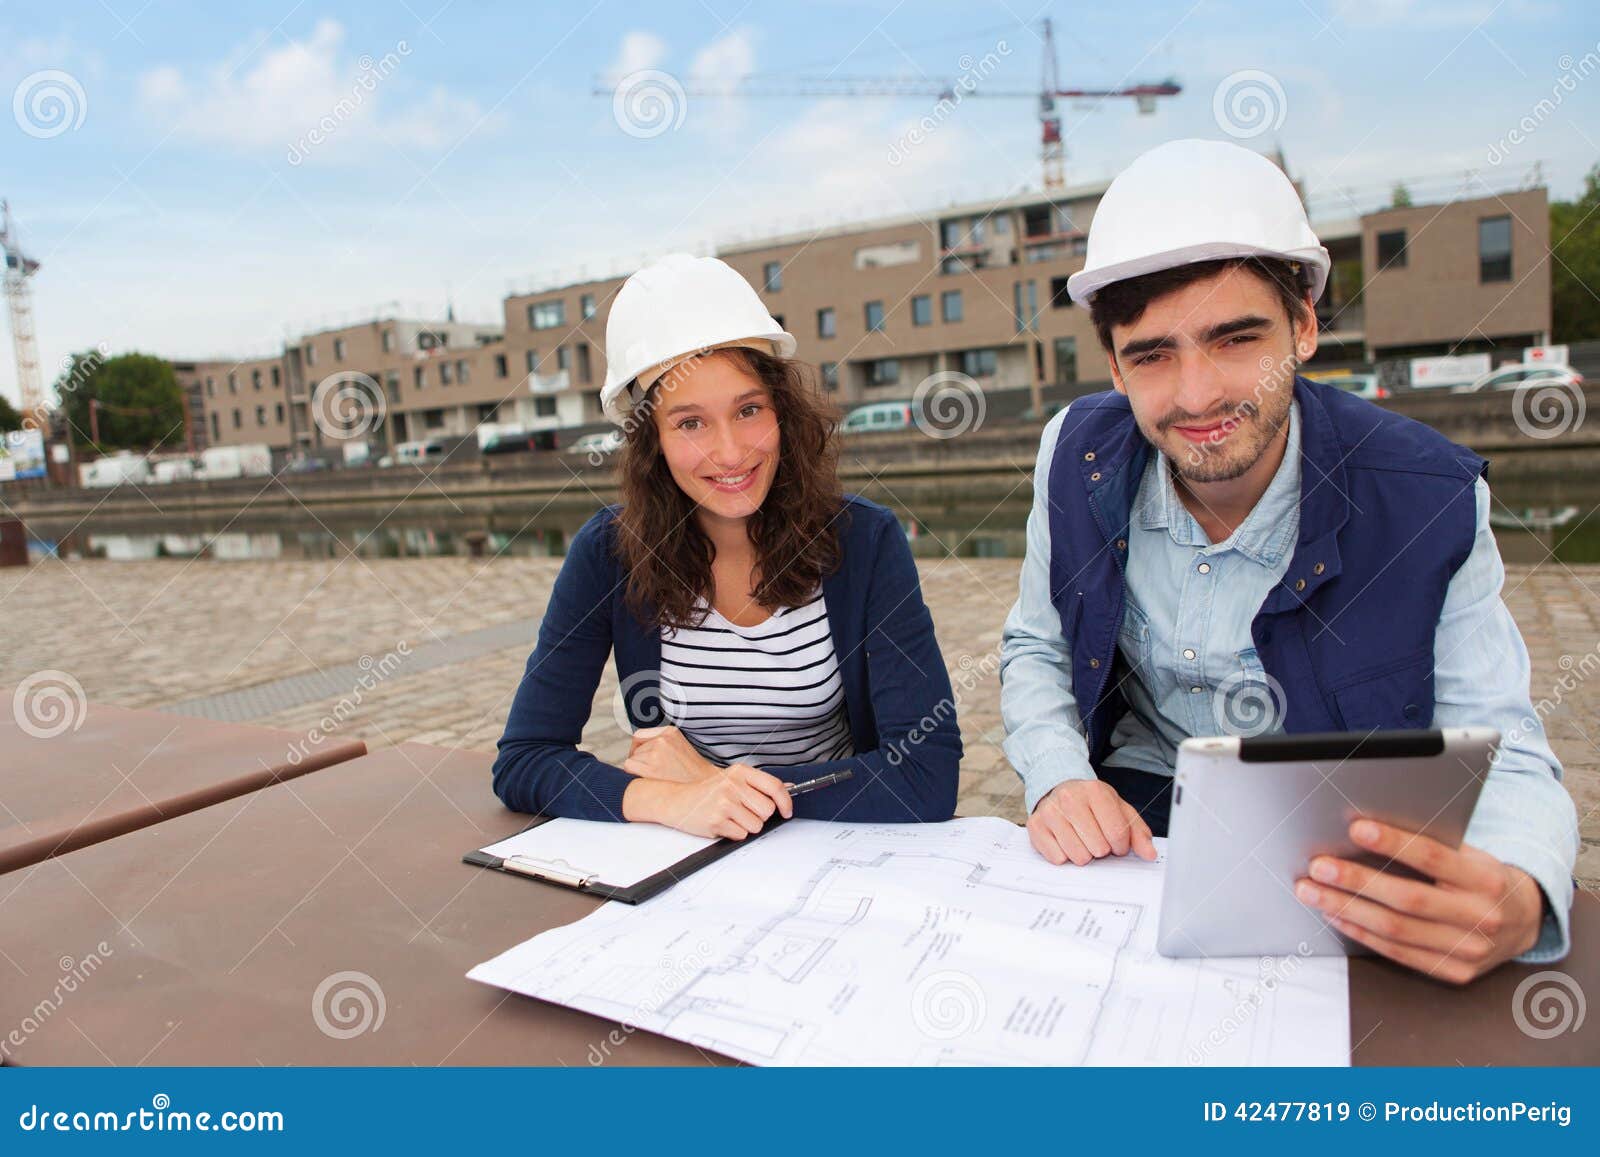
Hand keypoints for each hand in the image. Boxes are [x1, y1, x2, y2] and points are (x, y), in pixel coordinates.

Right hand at [622, 762, 793, 838]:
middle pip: (767, 810)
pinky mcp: (717, 821)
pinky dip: (734, 833)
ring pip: (756, 825)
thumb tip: (789, 789)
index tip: (787, 811)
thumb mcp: (733, 780)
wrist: (677, 801)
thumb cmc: (707, 792)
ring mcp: (724, 803)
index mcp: (739, 772)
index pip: (774, 786)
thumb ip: (759, 785)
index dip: (786, 802)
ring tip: (730, 817)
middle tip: (743, 811)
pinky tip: (722, 823)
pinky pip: (741, 835)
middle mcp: (732, 785)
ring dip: (746, 826)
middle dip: (759, 816)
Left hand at [623, 725, 717, 782]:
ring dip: (639, 769)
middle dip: (640, 761)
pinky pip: (628, 767)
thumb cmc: (693, 774)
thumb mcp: (680, 748)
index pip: (640, 735)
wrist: (704, 790)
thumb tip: (640, 749)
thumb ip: (663, 744)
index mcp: (670, 732)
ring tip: (656, 779)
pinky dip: (634, 774)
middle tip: (654, 774)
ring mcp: (656, 752)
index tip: (644, 759)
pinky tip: (649, 781)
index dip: (640, 749)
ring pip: (632, 759)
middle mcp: (662, 739)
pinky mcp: (651, 766)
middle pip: (635, 748)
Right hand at [1028, 779, 1156, 864]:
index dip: (1121, 846)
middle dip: (1101, 850)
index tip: (1117, 844)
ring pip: (1078, 856)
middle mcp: (1070, 798)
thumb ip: (1138, 833)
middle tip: (1096, 839)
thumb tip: (1150, 855)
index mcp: (1095, 791)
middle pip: (1098, 847)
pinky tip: (1065, 842)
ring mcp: (1050, 812)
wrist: (1059, 788)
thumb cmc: (1092, 804)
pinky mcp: (1035, 826)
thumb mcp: (1119, 811)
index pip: (1117, 833)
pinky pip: (1057, 858)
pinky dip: (1064, 856)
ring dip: (1084, 854)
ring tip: (1081, 840)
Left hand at [1294, 819, 1544, 984]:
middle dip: (1356, 881)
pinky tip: (1335, 914)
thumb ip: (1430, 847)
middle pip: (1407, 899)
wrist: (1522, 922)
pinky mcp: (1454, 972)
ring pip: (1396, 930)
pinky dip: (1361, 932)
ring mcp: (1469, 950)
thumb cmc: (1481, 879)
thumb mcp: (1469, 856)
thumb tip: (1364, 830)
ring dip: (1346, 909)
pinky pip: (1398, 953)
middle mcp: (1481, 917)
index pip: (1433, 858)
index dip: (1393, 843)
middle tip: (1318, 866)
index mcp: (1486, 879)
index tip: (1355, 828)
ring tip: (1312, 891)